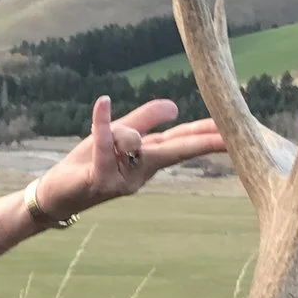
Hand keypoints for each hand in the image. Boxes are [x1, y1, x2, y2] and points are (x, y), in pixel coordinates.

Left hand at [35, 96, 224, 217]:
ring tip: (101, 113)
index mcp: (148, 160)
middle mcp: (141, 172)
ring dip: (119, 127)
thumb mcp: (118, 135)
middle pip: (174, 150)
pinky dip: (103, 124)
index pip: (183, 143)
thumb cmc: (87, 164)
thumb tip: (176, 107)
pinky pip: (104, 145)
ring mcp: (122, 179)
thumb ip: (145, 120)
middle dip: (202, 142)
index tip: (241, 130)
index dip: (210, 136)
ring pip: (132, 140)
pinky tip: (102, 102)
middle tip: (233, 136)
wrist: (56, 195)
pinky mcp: (99, 178)